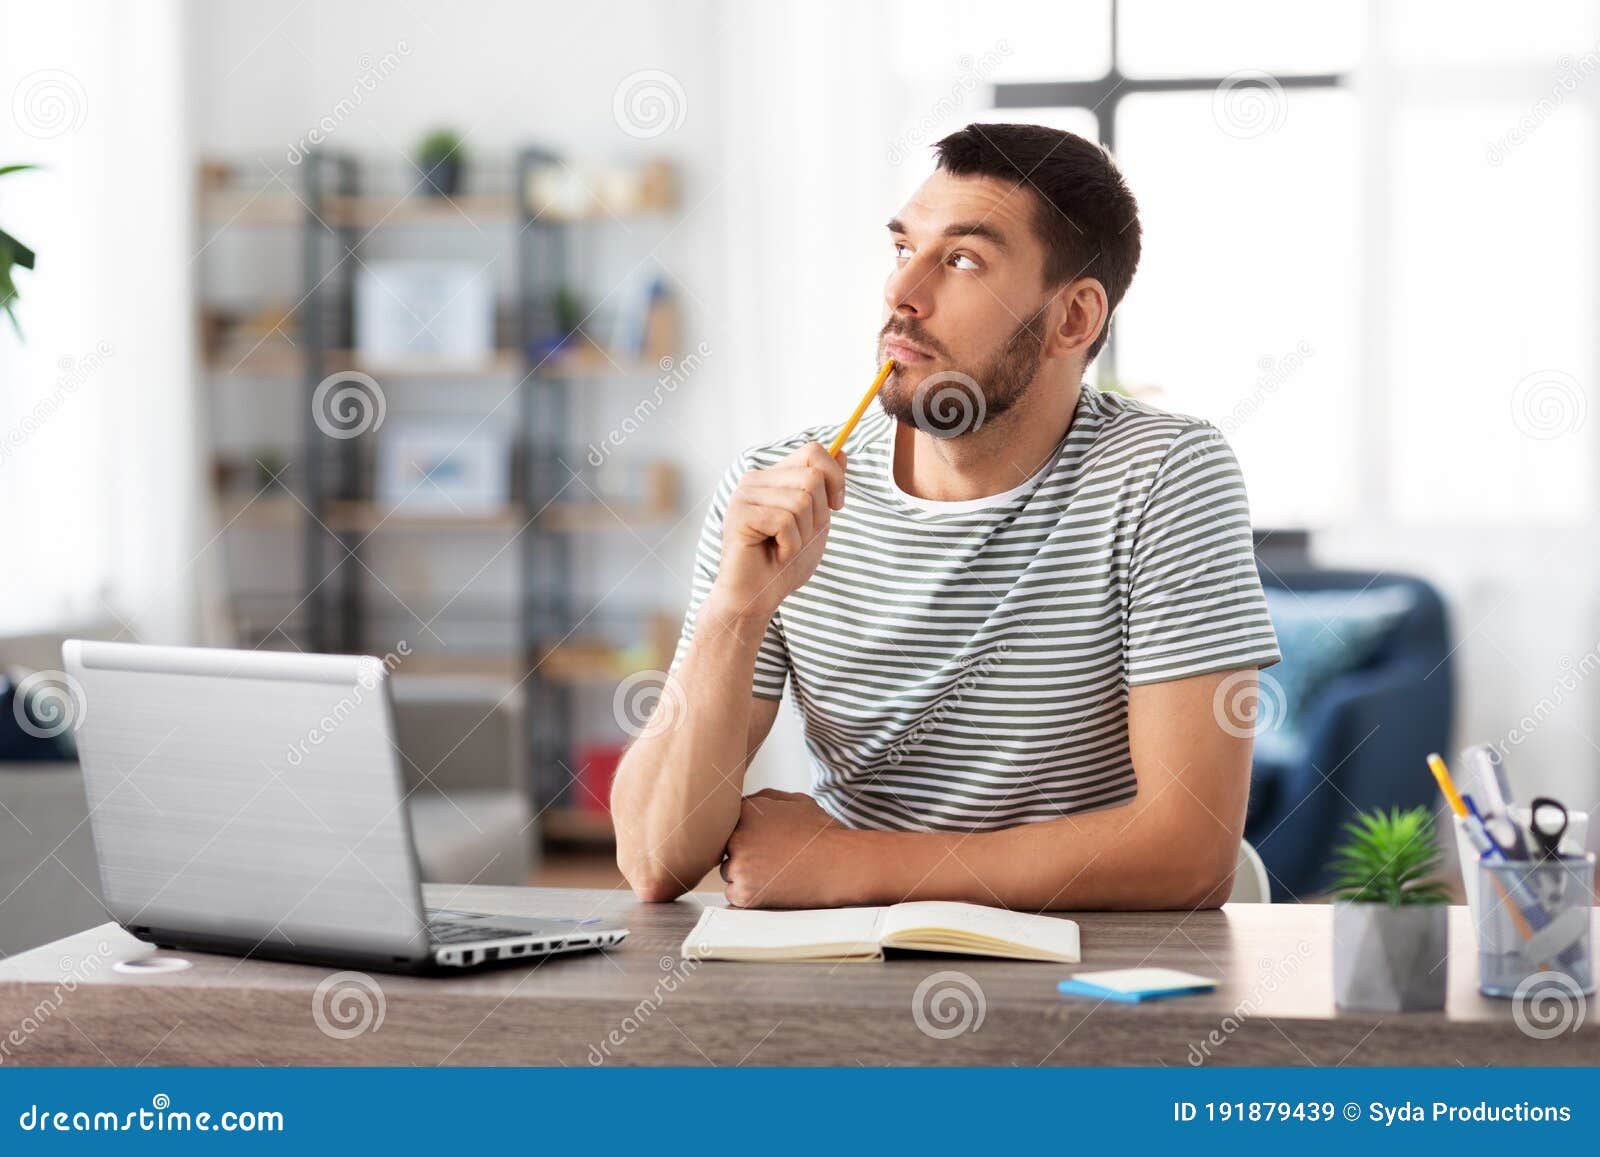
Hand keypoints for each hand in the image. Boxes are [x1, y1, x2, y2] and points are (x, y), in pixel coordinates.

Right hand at [706, 443, 845, 623]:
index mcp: (772, 477)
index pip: (812, 451)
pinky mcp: (739, 515)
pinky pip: (785, 521)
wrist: (758, 597)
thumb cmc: (784, 563)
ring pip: (801, 501)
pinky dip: (790, 545)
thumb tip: (843, 452)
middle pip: (812, 477)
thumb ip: (825, 487)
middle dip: (818, 514)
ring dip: (803, 534)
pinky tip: (775, 555)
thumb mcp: (816, 521)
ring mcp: (744, 495)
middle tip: (799, 537)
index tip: (836, 505)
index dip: (835, 477)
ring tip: (784, 548)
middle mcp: (755, 480)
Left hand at [721, 789, 850, 908]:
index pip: (730, 821)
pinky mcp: (744, 893)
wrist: (840, 866)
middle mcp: (736, 837)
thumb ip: (767, 798)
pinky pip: (734, 893)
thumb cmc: (823, 834)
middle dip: (745, 851)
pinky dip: (749, 893)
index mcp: (746, 811)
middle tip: (772, 857)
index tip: (765, 840)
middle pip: (727, 846)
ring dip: (745, 873)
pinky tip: (772, 886)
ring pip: (730, 871)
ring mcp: (739, 866)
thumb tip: (746, 801)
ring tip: (776, 871)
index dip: (749, 832)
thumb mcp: (798, 802)